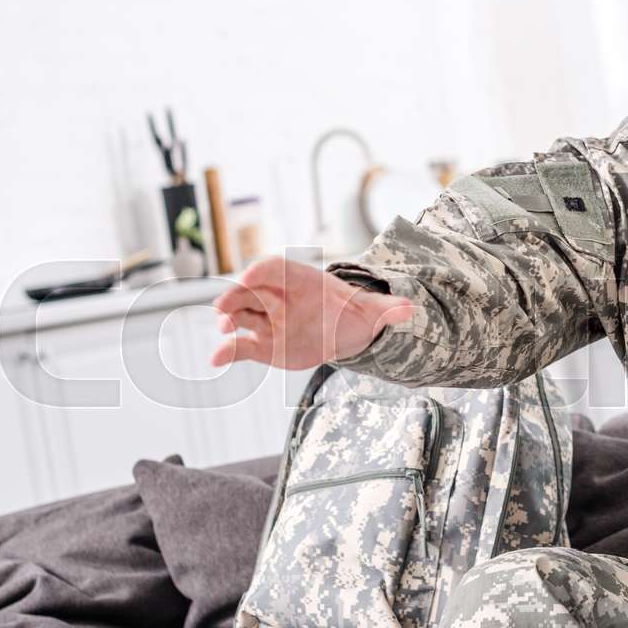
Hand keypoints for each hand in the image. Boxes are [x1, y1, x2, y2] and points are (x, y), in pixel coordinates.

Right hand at [208, 257, 417, 368]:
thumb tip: (411, 309)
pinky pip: (240, 346)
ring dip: (230, 320)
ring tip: (224, 330)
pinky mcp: (262, 344)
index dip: (258, 272)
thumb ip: (387, 310)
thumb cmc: (353, 312)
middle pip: (248, 290)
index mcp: (299, 280)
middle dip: (234, 296)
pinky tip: (216, 359)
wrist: (343, 331)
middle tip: (223, 308)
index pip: (272, 268)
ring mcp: (267, 320)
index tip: (248, 278)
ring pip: (241, 316)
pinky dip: (228, 351)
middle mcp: (277, 297)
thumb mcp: (372, 311)